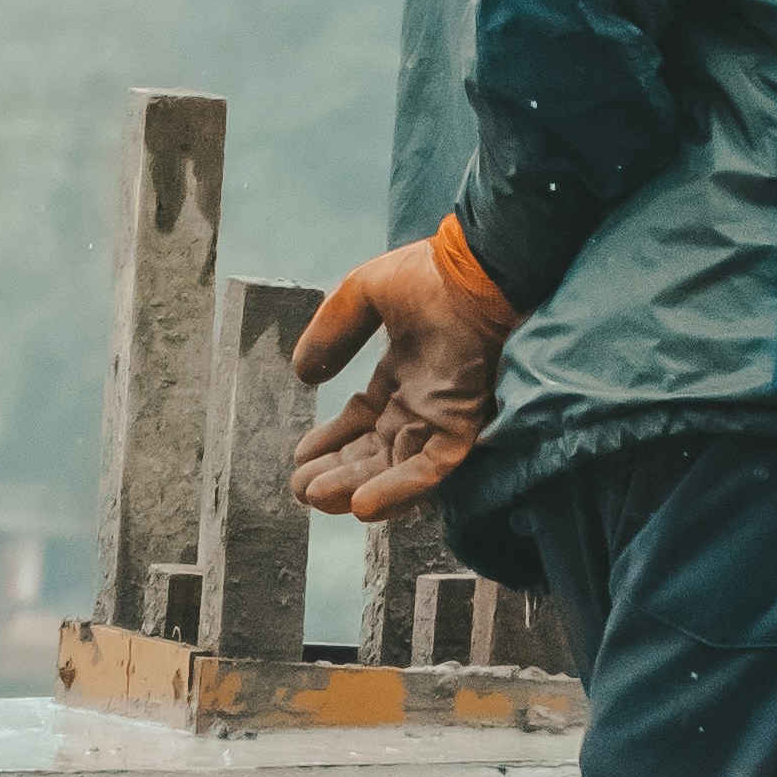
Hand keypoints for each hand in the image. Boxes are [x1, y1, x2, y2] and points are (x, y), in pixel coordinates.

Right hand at [290, 233, 512, 519]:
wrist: (478, 270)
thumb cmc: (429, 274)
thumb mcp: (363, 294)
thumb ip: (333, 333)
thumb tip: (302, 375)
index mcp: (403, 373)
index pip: (362, 420)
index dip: (330, 442)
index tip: (299, 458)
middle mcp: (422, 402)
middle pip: (374, 451)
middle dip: (336, 473)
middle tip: (300, 491)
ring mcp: (442, 416)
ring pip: (396, 467)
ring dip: (356, 486)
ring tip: (317, 498)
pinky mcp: (461, 425)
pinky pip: (429, 469)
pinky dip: (398, 489)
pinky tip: (361, 506)